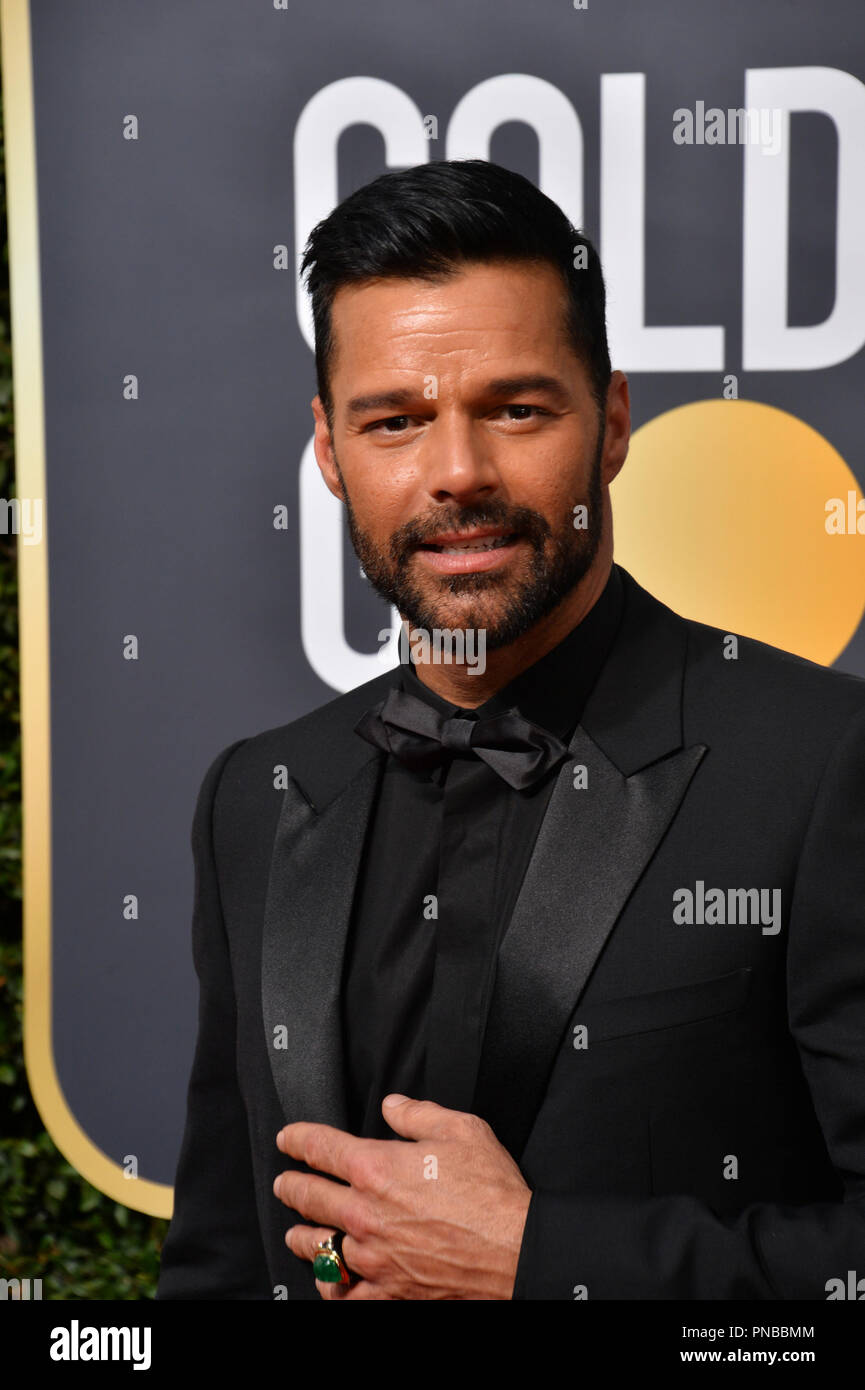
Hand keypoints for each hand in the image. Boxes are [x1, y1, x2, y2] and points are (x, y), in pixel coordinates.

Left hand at [273, 1094, 531, 1299]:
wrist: (516, 1250)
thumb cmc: (492, 1192)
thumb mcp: (461, 1130)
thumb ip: (418, 1113)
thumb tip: (393, 1105)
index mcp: (377, 1167)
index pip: (320, 1148)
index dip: (297, 1139)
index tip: (287, 1139)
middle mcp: (365, 1213)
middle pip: (309, 1197)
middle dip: (291, 1185)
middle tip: (284, 1182)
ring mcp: (373, 1256)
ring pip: (318, 1247)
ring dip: (302, 1236)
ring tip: (296, 1231)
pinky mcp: (389, 1290)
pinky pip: (345, 1295)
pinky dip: (331, 1286)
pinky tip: (329, 1278)